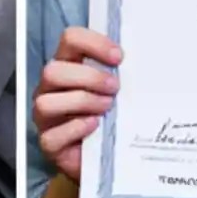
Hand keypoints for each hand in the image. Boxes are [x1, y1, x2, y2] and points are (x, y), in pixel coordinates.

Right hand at [33, 27, 121, 181]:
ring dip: (82, 101)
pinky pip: (52, 135)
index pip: (69, 40)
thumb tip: (150, 61)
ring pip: (46, 102)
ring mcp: (46, 117)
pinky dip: (76, 128)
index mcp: (67, 66)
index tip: (119, 57)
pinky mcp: (49, 143)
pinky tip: (95, 126)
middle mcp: (50, 89)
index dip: (92, 43)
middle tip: (116, 87)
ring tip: (107, 107)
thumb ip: (123, 73)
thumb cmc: (112, 116)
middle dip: (88, 77)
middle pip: (52, 71)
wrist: (107, 157)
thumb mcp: (118, 90)